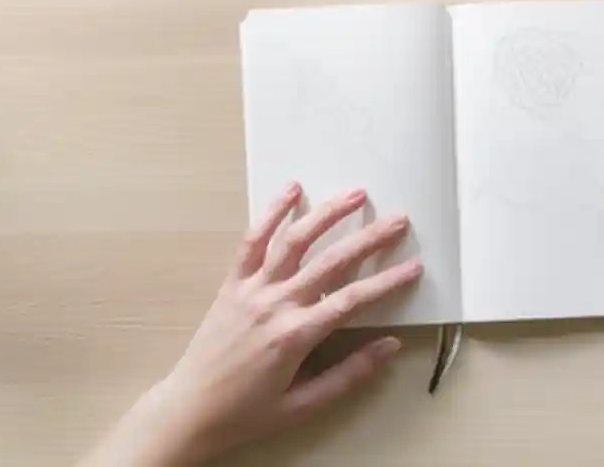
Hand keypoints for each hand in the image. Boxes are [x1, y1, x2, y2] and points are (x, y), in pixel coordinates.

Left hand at [82, 183, 421, 466]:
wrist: (189, 410)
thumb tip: (389, 345)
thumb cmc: (247, 413)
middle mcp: (275, 304)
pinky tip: (291, 190)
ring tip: (355, 194)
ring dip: (326, 214)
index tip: (414, 266)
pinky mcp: (232, 284)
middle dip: (369, 238)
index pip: (353, 300)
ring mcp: (251, 289)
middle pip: (331, 262)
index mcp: (296, 336)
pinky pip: (252, 242)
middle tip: (399, 220)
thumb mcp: (303, 405)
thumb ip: (349, 375)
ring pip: (294, 242)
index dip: (387, 281)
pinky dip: (271, 213)